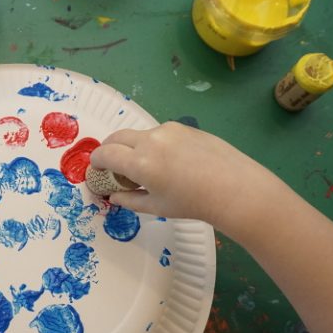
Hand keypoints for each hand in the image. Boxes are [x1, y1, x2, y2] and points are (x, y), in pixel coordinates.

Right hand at [89, 122, 286, 226]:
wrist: (235, 188)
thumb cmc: (193, 203)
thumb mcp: (157, 206)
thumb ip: (130, 200)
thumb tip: (113, 197)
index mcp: (140, 162)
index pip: (105, 154)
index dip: (96, 162)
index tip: (97, 169)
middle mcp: (150, 140)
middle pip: (117, 137)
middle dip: (109, 149)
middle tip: (113, 165)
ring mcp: (168, 130)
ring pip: (139, 134)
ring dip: (133, 146)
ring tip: (147, 166)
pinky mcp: (184, 127)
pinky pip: (159, 133)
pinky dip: (153, 143)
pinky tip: (171, 160)